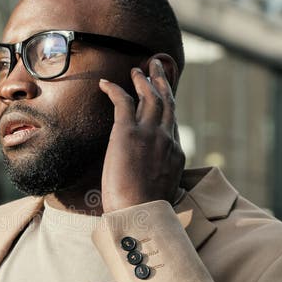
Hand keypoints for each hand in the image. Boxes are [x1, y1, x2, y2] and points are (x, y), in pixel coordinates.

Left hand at [98, 55, 184, 213]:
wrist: (141, 214)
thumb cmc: (146, 213)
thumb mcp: (161, 195)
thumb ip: (159, 182)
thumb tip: (152, 189)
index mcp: (175, 154)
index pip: (171, 123)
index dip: (167, 107)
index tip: (163, 97)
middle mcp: (166, 138)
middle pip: (166, 102)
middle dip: (162, 82)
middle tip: (157, 67)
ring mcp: (149, 133)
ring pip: (149, 96)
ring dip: (142, 80)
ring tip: (137, 69)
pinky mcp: (127, 132)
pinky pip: (123, 101)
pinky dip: (115, 89)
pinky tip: (105, 83)